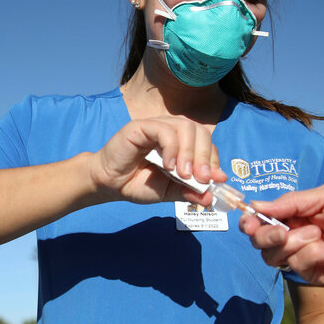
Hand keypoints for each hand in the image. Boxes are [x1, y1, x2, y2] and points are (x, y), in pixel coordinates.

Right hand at [88, 116, 225, 204]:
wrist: (110, 185)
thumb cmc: (138, 184)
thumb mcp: (169, 191)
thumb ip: (189, 191)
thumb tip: (210, 196)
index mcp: (182, 144)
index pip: (206, 143)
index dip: (213, 160)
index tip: (213, 180)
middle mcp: (171, 130)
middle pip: (200, 132)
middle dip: (205, 156)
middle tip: (201, 179)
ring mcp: (157, 126)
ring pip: (185, 127)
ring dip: (189, 153)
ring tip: (183, 174)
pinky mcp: (141, 126)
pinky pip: (164, 130)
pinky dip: (172, 148)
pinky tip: (168, 166)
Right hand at [240, 184, 323, 288]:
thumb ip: (291, 202)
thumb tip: (257, 206)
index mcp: (295, 216)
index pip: (262, 221)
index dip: (251, 222)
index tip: (249, 220)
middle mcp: (295, 238)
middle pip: (261, 243)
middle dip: (265, 236)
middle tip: (281, 231)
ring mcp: (304, 258)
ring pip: (275, 257)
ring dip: (294, 243)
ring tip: (318, 234)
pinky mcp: (316, 276)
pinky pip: (299, 267)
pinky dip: (315, 255)